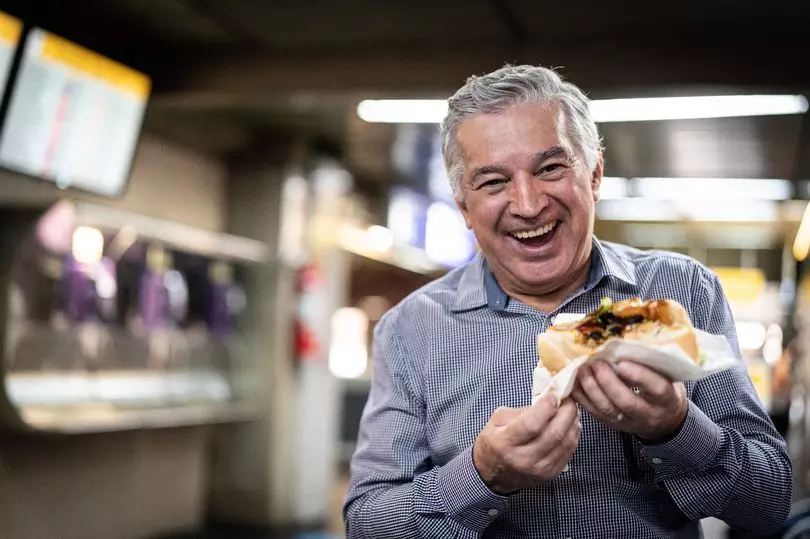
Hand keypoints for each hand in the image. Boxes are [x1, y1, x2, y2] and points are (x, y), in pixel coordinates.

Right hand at [472, 394, 580, 494]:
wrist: (493, 473)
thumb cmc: (495, 441)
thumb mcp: (497, 420)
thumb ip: (520, 411)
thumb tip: (545, 401)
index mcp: (505, 442)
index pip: (532, 424)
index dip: (546, 407)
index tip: (553, 394)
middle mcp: (523, 458)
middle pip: (554, 433)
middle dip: (567, 411)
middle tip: (569, 399)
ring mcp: (539, 469)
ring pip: (565, 442)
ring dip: (573, 422)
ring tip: (571, 410)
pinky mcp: (550, 474)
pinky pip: (569, 452)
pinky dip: (573, 435)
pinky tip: (570, 425)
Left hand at [572, 360, 686, 441]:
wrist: (664, 419)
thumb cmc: (662, 389)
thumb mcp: (665, 376)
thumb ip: (650, 365)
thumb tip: (623, 346)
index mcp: (666, 399)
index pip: (657, 389)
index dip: (639, 376)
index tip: (622, 362)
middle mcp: (648, 414)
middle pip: (626, 402)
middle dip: (608, 381)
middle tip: (596, 363)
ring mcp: (629, 422)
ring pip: (607, 409)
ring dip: (591, 388)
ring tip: (582, 369)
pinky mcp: (612, 425)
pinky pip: (594, 412)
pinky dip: (582, 396)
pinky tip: (575, 381)